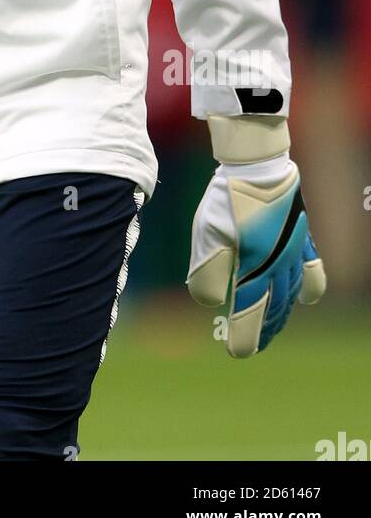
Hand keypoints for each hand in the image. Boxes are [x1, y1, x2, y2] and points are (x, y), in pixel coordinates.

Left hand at [187, 153, 325, 356]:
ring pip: (293, 292)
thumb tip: (211, 303)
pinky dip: (307, 288)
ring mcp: (294, 250)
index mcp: (256, 267)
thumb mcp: (207, 233)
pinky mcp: (300, 236)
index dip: (244, 335)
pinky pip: (310, 270)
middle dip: (263, 327)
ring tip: (274, 325)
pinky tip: (305, 296)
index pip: (251, 312)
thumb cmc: (228, 197)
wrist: (256, 162)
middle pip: (275, 305)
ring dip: (282, 312)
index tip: (237, 354)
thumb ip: (208, 272)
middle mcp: (280, 264)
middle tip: (253, 345)